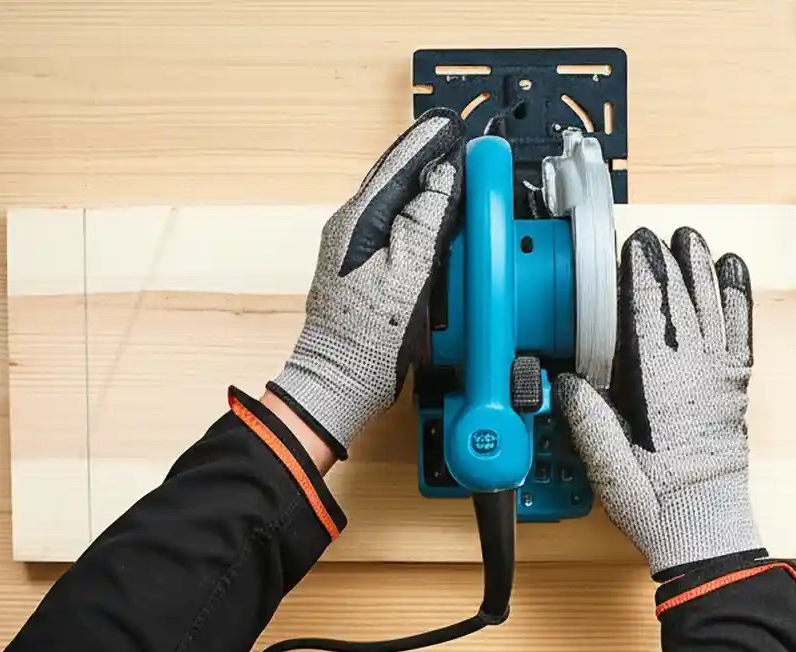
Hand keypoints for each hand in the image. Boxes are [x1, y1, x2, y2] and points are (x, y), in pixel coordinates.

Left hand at [269, 109, 464, 456]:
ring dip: (422, 182)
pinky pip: (391, 226)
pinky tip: (431, 218)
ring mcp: (350, 248)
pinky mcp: (358, 269)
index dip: (430, 142)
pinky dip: (415, 213)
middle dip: (427, 157)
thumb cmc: (368, 337)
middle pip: (394, 177)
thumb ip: (428, 218)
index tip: (453, 126)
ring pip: (392, 200)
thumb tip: (443, 175)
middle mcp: (350, 227)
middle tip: (458, 141)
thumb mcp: (410, 272)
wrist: (337, 382)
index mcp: (360, 219)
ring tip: (449, 167)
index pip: (400, 163)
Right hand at [556, 227, 759, 574]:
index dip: (643, 283)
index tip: (634, 250)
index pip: (653, 328)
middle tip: (657, 233)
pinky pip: (740, 338)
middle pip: (685, 313)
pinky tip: (733, 275)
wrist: (706, 535)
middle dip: (670, 268)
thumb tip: (569, 382)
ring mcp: (721, 387)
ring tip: (693, 240)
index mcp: (665, 403)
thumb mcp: (612, 475)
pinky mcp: (734, 393)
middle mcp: (698, 387)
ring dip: (703, 275)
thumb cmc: (659, 509)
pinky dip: (738, 303)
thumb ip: (592, 426)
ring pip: (715, 317)